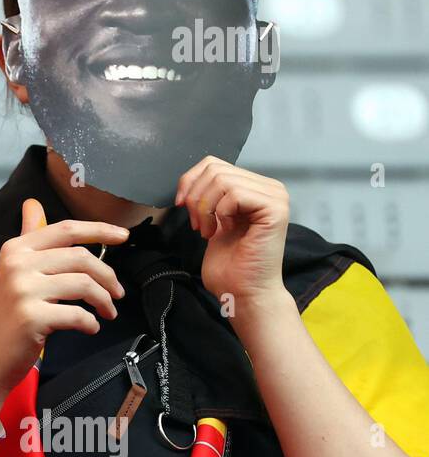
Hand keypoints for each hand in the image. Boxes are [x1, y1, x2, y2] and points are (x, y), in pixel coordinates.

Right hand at [0, 199, 128, 414]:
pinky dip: (91, 323)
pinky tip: (90, 328)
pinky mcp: (32, 317)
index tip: (123, 236)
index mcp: (16, 249)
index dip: (99, 230)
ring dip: (104, 300)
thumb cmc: (8, 315)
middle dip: (108, 275)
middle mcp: (17, 265)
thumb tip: (32, 203)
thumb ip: (29, 237)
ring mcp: (23, 291)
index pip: (65, 230)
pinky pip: (78, 315)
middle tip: (118, 293)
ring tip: (108, 312)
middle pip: (80, 257)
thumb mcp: (14, 271)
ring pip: (84, 285)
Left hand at [175, 156, 288, 306]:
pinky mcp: (275, 209)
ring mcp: (276, 197)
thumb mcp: (213, 218)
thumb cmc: (229, 264)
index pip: (213, 164)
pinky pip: (234, 194)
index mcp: (255, 187)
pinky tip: (220, 231)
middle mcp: (270, 188)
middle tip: (197, 225)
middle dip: (195, 197)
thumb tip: (191, 178)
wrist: (243, 292)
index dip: (189, 182)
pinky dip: (218, 213)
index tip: (181, 206)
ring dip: (204, 208)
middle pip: (214, 168)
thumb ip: (210, 194)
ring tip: (207, 230)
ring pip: (222, 179)